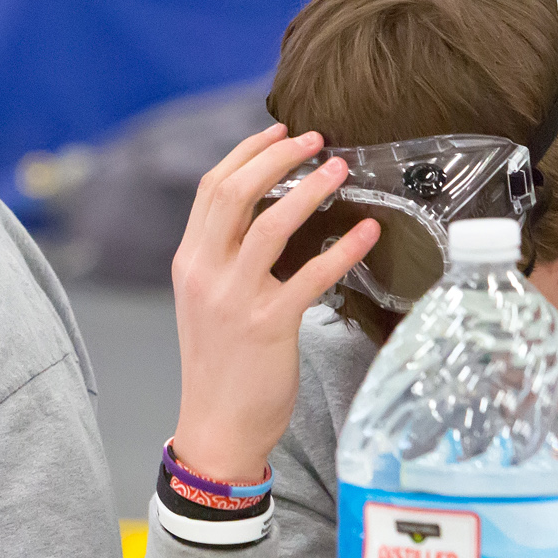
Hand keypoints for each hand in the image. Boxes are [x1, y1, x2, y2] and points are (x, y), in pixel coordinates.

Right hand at [170, 123, 378, 481]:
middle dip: (277, 156)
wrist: (216, 425)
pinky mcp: (269, 324)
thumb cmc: (219, 365)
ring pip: (269, 224)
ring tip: (340, 168)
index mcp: (189, 262)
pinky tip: (368, 232)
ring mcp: (234, 298)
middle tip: (316, 140)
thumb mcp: (206, 302)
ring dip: (308, 189)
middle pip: (234, 193)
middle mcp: (205, 272)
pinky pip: (312, 275)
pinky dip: (342, 248)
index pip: (211, 189)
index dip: (246, 152)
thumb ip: (225, 260)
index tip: (279, 132)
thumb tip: (267, 219)